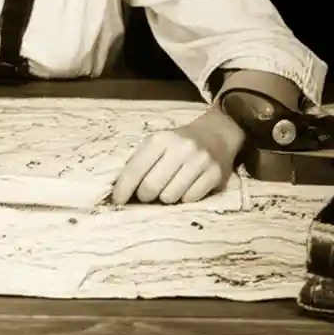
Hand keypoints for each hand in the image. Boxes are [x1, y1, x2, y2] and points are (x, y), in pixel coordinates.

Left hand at [111, 106, 244, 204]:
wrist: (216, 133)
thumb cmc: (178, 143)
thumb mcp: (156, 144)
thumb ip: (139, 163)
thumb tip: (119, 191)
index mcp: (160, 139)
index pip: (135, 169)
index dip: (123, 189)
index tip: (117, 201)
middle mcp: (180, 148)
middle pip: (151, 187)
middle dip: (145, 196)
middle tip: (147, 194)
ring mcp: (199, 161)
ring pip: (170, 197)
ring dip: (166, 197)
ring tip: (169, 187)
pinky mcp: (215, 174)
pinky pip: (190, 199)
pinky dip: (184, 198)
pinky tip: (186, 187)